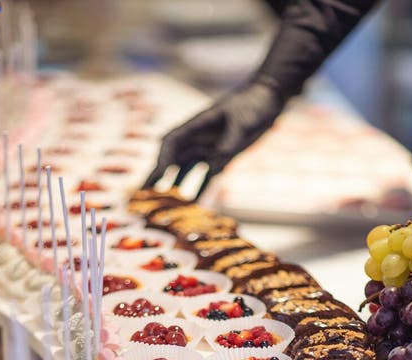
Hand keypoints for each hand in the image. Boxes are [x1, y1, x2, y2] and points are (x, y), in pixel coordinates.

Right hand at [143, 81, 283, 195]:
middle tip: (144, 195)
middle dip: (158, 176)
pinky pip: (206, 178)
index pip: (172, 142)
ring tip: (163, 205)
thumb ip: (232, 138)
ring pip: (185, 170)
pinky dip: (199, 191)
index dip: (163, 158)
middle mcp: (198, 138)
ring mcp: (208, 148)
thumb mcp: (244, 119)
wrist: (267, 99)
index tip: (159, 175)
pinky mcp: (221, 157)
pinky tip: (192, 207)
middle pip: (172, 158)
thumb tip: (219, 159)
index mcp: (198, 124)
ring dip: (174, 187)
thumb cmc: (254, 102)